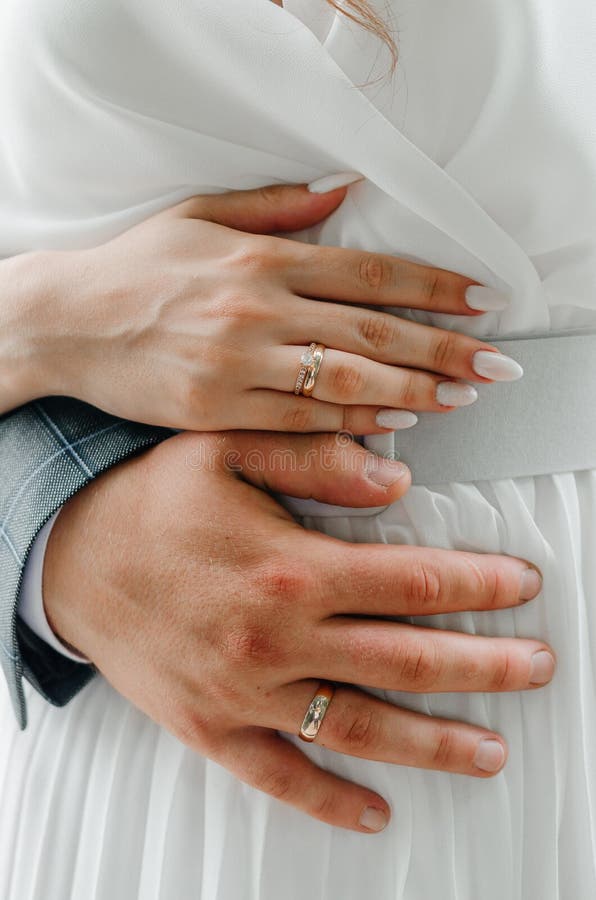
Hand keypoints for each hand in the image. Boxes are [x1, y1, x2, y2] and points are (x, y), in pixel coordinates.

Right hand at [7, 181, 519, 429]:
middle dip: (442, 348)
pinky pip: (300, 418)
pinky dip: (352, 421)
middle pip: (372, 330)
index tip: (479, 303)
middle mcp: (257, 308)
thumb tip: (343, 191)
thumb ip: (276, 206)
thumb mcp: (199, 217)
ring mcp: (239, 363)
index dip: (432, 289)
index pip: (368, 273)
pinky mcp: (219, 409)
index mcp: (260, 257)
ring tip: (458, 397)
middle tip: (493, 364)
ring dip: (411, 390)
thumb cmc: (135, 268)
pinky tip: (394, 423)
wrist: (66, 322)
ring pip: (345, 380)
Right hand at [43, 431, 552, 833]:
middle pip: (408, 660)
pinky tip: (376, 812)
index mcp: (290, 568)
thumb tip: (394, 479)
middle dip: (487, 665)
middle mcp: (277, 639)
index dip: (479, 584)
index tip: (520, 585)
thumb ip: (314, 459)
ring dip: (437, 742)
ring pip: (363, 727)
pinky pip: (282, 776)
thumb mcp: (224, 450)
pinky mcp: (213, 729)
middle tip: (537, 667)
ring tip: (492, 749)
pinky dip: (333, 800)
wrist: (71, 560)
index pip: (413, 581)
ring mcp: (247, 694)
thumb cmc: (148, 504)